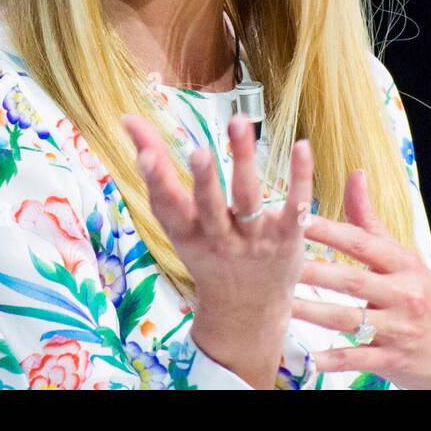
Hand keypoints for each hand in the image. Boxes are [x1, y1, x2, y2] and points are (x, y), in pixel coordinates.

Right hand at [121, 113, 314, 386]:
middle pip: (209, 207)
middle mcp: (219, 239)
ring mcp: (254, 240)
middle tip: (198, 151)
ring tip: (238, 122)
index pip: (167, 208)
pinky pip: (295, 207)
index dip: (156, 182)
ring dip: (243, 161)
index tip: (146, 155)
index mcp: (187, 234)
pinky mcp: (288, 238)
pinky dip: (300, 177)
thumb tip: (129, 118)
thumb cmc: (207, 253)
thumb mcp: (178, 221)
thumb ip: (156, 170)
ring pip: (249, 200)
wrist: (247, 312)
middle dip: (203, 180)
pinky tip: (301, 145)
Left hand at [291, 170, 430, 388]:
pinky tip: (308, 358)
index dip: (329, 230)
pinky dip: (332, 359)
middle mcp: (402, 294)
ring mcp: (398, 329)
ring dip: (314, 314)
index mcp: (403, 265)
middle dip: (314, 273)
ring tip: (282, 306)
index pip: (361, 243)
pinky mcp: (393, 360)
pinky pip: (357, 358)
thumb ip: (371, 222)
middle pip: (351, 281)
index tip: (298, 219)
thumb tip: (355, 175)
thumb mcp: (406, 259)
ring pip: (349, 319)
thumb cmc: (428, 300)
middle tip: (280, 265)